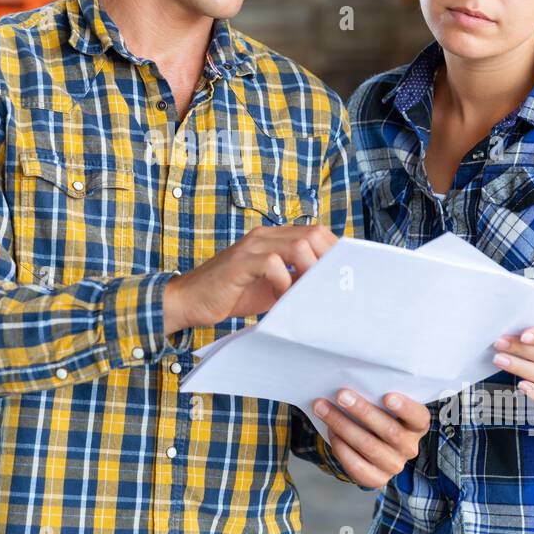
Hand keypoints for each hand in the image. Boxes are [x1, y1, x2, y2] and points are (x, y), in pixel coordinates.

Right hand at [162, 224, 337, 333]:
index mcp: (275, 238)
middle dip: (328, 262)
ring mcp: (252, 246)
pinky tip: (279, 299)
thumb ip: (296, 282)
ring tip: (306, 295)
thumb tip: (328, 289)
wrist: (189, 300)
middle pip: (314, 234)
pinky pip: (273, 264)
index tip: (344, 277)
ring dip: (309, 273)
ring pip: (298, 245)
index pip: (317, 233)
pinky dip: (284, 284)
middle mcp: (265, 236)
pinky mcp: (240, 263)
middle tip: (327, 289)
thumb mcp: (272, 288)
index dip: (335, 253)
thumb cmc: (232, 295)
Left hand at [312, 391, 430, 488]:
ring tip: (323, 408)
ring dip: (342, 425)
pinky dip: (341, 447)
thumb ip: (376, 396)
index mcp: (417, 425)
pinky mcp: (377, 479)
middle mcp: (409, 447)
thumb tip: (349, 381)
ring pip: (368, 446)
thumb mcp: (383, 406)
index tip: (387, 396)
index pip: (419, 417)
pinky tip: (331, 431)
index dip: (405, 408)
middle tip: (341, 395)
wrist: (371, 445)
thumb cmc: (376, 416)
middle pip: (389, 431)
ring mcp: (394, 465)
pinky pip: (357, 465)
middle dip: (362, 411)